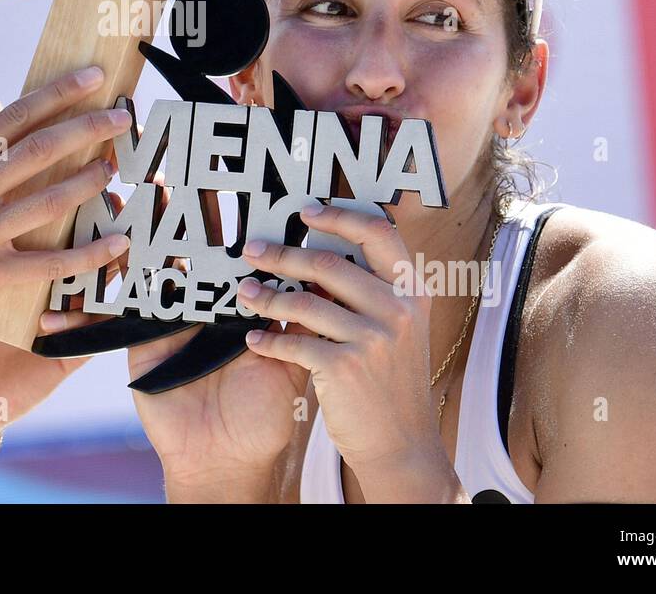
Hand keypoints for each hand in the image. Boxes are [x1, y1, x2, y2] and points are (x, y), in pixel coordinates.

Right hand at [0, 67, 132, 350]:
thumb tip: (12, 140)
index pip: (10, 118)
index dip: (56, 94)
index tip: (91, 76)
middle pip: (36, 149)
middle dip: (86, 127)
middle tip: (123, 115)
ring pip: (46, 201)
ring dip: (89, 182)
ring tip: (115, 170)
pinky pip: (48, 264)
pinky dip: (89, 254)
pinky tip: (117, 244)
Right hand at [36, 188, 306, 495]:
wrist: (226, 461)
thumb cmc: (264, 416)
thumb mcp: (291, 363)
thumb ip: (300, 321)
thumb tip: (321, 270)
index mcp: (246, 307)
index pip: (242, 254)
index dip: (242, 220)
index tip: (245, 180)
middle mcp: (209, 305)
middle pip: (198, 249)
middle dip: (190, 212)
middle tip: (180, 172)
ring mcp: (174, 319)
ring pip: (161, 266)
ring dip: (148, 232)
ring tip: (140, 195)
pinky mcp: (142, 339)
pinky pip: (125, 305)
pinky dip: (113, 278)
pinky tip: (105, 248)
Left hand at [238, 204, 449, 488]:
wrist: (404, 444)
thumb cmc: (392, 382)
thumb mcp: (400, 329)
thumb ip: (374, 291)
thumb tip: (324, 255)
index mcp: (413, 290)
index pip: (379, 233)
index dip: (340, 216)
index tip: (305, 211)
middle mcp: (398, 309)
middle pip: (328, 264)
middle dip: (282, 254)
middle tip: (252, 248)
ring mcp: (373, 339)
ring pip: (303, 302)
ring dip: (266, 296)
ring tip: (243, 293)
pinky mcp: (345, 368)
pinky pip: (293, 343)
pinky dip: (268, 340)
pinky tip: (253, 338)